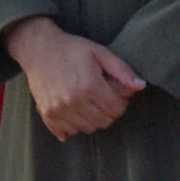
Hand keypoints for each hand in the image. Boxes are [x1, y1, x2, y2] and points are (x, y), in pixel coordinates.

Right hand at [3, 15, 144, 139]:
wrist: (38, 48)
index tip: (115, 93)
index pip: (116, 109)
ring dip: (93, 119)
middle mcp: (74, 101)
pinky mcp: (47, 114)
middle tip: (103, 98)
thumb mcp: (100, 53)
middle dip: (108, 112)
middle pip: (103, 121)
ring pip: (88, 128)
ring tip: (89, 102)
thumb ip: (122, 70)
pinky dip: (75, 125)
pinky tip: (75, 111)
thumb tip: (141, 86)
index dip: (121, 102)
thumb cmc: (72, 49)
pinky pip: (68, 132)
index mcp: (90, 85)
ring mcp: (59, 109)